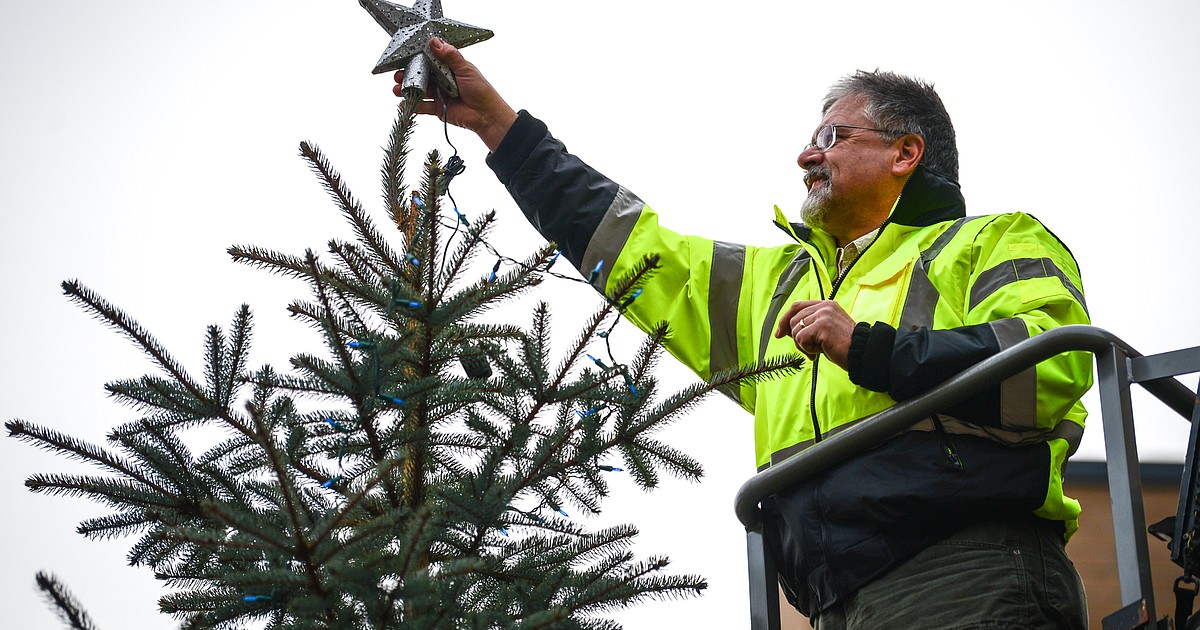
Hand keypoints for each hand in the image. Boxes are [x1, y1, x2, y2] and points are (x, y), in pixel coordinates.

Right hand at [393, 37, 517, 151]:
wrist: (486, 115)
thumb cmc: (480, 90)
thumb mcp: (466, 69)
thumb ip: (450, 56)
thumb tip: (435, 42)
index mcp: (449, 68)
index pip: (430, 60)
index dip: (417, 59)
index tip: (405, 57)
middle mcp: (442, 80)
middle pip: (421, 75)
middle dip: (408, 75)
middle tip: (397, 75)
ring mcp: (439, 94)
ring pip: (419, 90)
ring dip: (407, 89)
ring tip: (397, 89)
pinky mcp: (437, 109)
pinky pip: (422, 107)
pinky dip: (412, 106)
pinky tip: (403, 104)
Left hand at [773, 300, 855, 369]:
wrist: (861, 353)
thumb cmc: (844, 346)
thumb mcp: (824, 330)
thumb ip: (809, 325)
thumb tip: (784, 330)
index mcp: (826, 305)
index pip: (797, 306)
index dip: (785, 319)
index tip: (779, 333)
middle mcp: (824, 307)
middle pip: (793, 320)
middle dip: (795, 338)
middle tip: (809, 350)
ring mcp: (823, 315)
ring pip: (795, 330)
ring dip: (802, 345)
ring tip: (817, 350)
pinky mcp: (822, 325)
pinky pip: (800, 338)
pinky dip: (807, 348)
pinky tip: (819, 351)